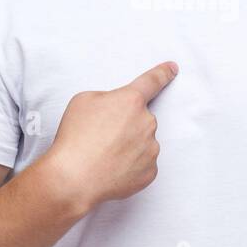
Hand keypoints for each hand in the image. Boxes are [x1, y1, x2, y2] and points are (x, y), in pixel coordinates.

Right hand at [43, 61, 178, 210]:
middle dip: (125, 124)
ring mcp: (151, 149)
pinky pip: (143, 163)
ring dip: (128, 145)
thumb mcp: (83, 101)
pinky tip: (111, 169)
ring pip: (143, 142)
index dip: (163, 73)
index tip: (172, 69)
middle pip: (140, 118)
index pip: (152, 81)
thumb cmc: (75, 138)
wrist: (74, 178)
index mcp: (131, 100)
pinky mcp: (151, 171)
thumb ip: (107, 98)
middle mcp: (147, 122)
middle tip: (101, 136)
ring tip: (103, 155)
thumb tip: (116, 107)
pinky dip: (129, 166)